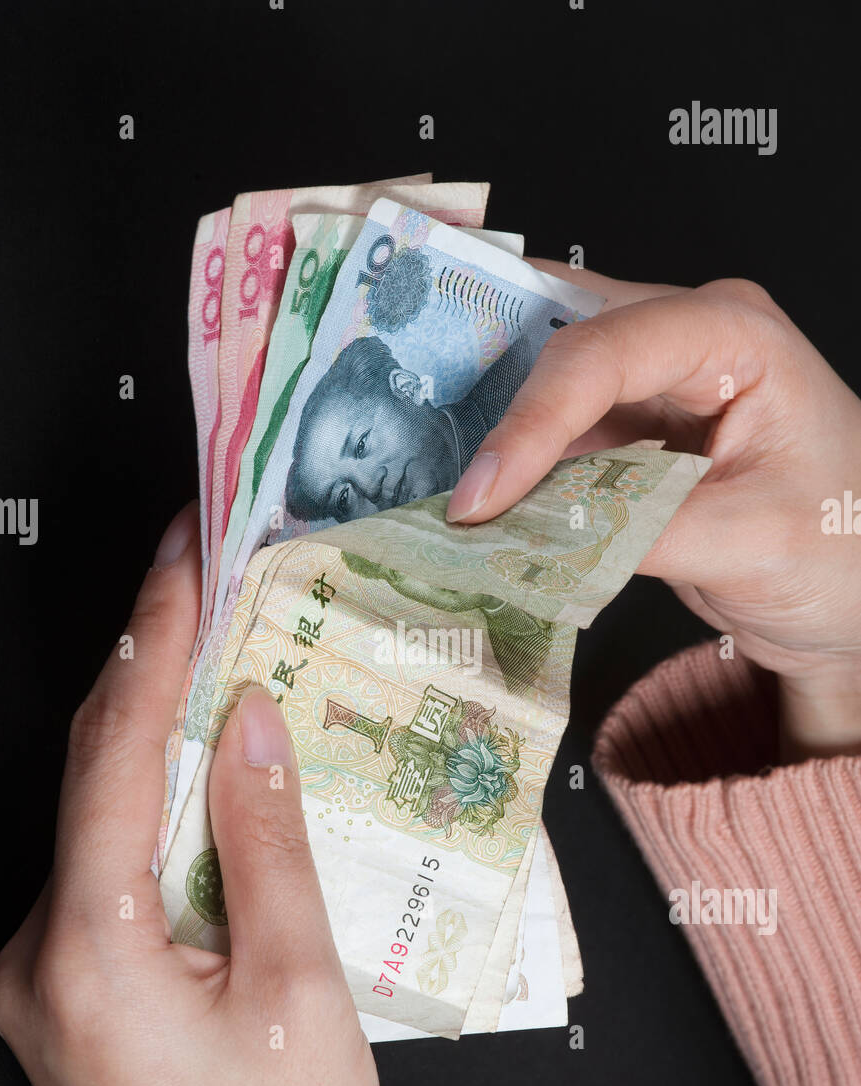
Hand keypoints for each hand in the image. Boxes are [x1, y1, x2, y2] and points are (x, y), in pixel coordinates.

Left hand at [0, 503, 379, 1085]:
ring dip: (155, 735)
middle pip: (90, 774)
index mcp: (87, 952)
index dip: (154, 642)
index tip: (186, 560)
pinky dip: (155, 809)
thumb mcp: (299, 990)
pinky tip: (204, 771)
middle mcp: (36, 960)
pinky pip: (106, 872)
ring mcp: (41, 982)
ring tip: (215, 648)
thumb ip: (268, 843)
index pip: (113, 753)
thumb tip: (254, 724)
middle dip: (148, 667)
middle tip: (201, 577)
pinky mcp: (66, 998)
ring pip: (96, 821)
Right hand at [447, 268, 860, 759]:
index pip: (605, 355)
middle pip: (559, 344)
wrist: (860, 595)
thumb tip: (526, 532)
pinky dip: (514, 470)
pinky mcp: (631, 430)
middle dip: (488, 401)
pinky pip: (554, 436)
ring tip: (440, 487)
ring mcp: (654, 382)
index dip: (530, 424)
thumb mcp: (751, 545)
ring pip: (544, 386)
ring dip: (493, 437)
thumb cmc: (846, 547)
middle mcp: (686, 339)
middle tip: (424, 458)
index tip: (481, 494)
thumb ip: (636, 530)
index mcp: (733, 334)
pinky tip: (479, 502)